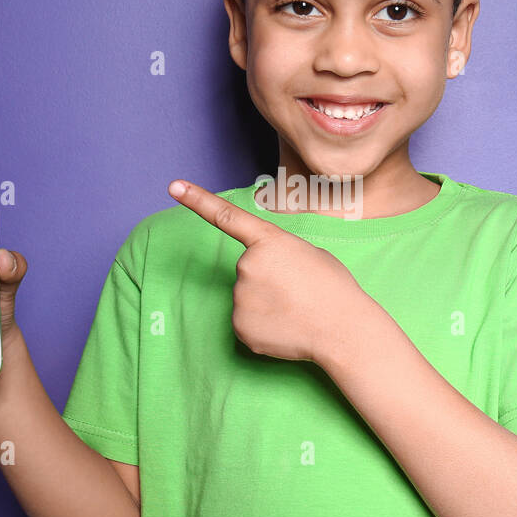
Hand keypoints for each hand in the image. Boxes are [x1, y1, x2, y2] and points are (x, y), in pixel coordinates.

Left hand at [168, 179, 370, 363]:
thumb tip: (267, 274)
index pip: (227, 216)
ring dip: (267, 303)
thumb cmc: (333, 289)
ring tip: (296, 309)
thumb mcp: (309, 254)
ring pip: (247, 297)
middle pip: (248, 270)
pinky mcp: (239, 326)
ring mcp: (240, 296)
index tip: (173, 186)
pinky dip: (264, 326)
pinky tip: (286, 327)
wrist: (342, 329)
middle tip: (298, 291)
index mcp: (269, 241)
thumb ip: (279, 255)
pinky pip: (246, 322)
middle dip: (268, 279)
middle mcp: (247, 265)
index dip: (197, 200)